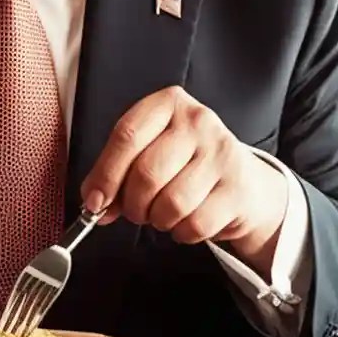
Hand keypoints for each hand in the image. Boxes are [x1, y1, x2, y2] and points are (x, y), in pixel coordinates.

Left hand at [80, 86, 288, 274]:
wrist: (243, 182)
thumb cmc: (185, 164)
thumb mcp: (149, 152)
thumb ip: (116, 172)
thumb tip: (94, 201)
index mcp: (168, 104)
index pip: (127, 136)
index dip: (105, 174)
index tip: (94, 201)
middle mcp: (198, 121)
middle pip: (147, 173)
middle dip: (133, 204)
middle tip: (136, 210)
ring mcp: (222, 153)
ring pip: (171, 203)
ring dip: (159, 220)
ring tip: (164, 213)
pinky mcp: (238, 188)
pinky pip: (195, 223)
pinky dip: (183, 232)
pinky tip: (186, 221)